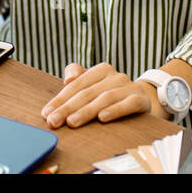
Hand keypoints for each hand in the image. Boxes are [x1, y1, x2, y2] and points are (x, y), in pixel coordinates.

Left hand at [39, 62, 159, 127]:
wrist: (145, 98)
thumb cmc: (112, 93)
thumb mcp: (94, 84)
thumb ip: (77, 78)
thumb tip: (67, 79)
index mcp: (100, 70)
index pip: (76, 85)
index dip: (60, 99)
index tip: (47, 113)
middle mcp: (114, 76)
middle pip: (87, 92)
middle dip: (68, 108)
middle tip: (54, 121)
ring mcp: (128, 87)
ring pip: (104, 98)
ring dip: (87, 111)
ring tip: (72, 122)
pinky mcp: (140, 99)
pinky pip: (127, 104)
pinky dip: (115, 110)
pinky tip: (103, 118)